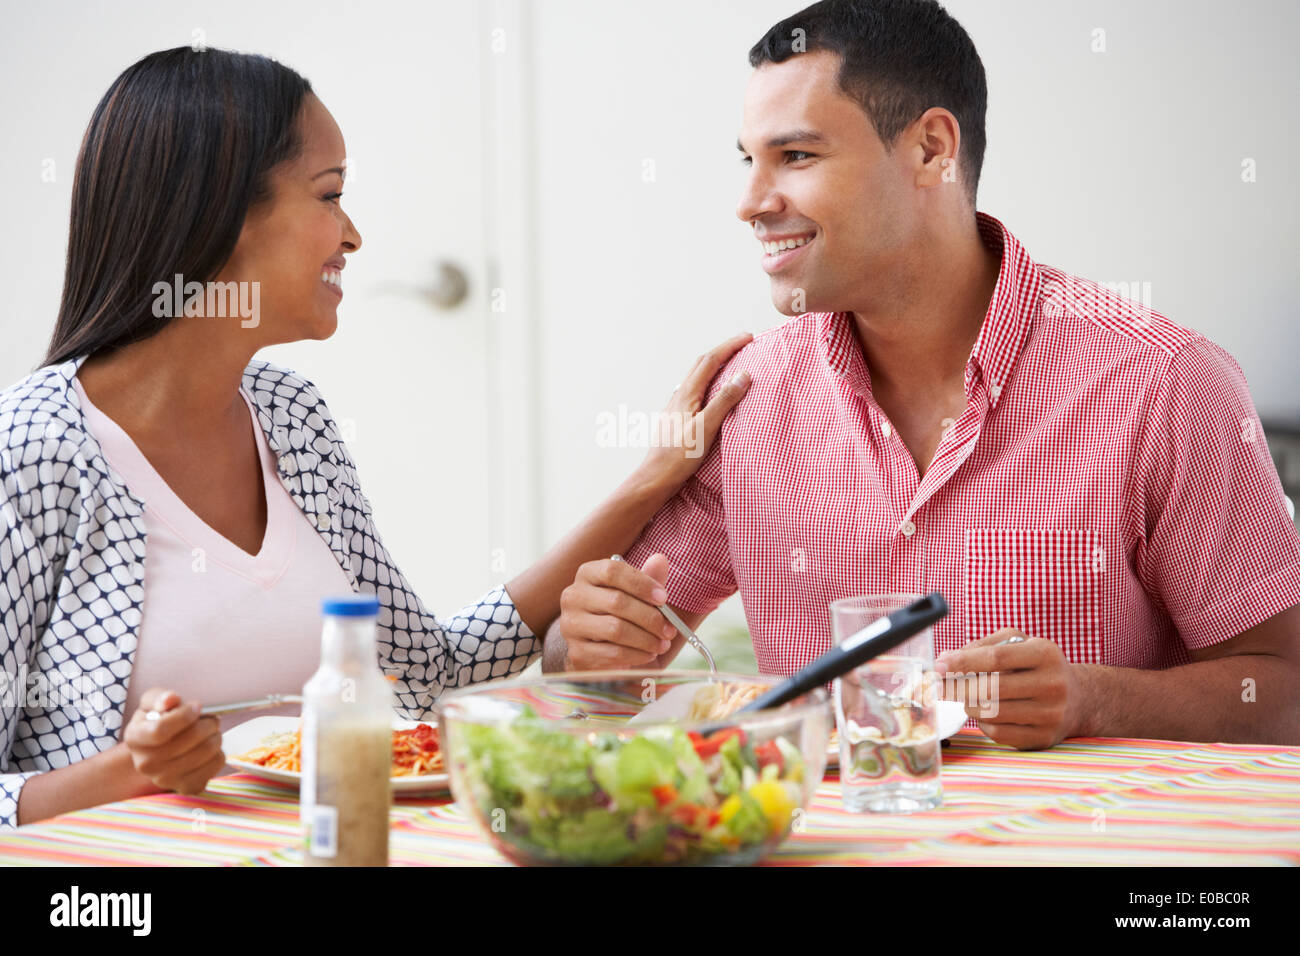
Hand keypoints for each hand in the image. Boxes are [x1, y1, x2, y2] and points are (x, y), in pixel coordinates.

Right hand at [122, 688, 224, 794]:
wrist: (159, 751)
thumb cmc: (158, 721)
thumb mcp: (152, 702)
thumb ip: (160, 697)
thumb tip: (171, 699)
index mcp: (134, 738)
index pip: (161, 730)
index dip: (185, 715)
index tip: (197, 706)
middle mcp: (145, 763)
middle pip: (191, 739)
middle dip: (208, 723)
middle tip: (210, 718)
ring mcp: (165, 779)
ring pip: (207, 751)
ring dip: (216, 735)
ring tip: (210, 731)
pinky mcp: (186, 787)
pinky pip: (216, 764)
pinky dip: (219, 752)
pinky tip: (208, 748)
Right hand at [558, 553, 679, 670]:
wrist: (598, 652)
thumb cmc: (620, 616)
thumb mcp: (635, 595)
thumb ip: (647, 579)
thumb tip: (660, 560)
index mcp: (587, 574)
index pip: (613, 571)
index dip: (641, 584)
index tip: (664, 598)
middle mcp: (573, 597)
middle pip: (617, 602)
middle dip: (650, 617)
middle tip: (670, 629)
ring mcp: (571, 626)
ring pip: (616, 629)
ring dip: (647, 639)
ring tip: (663, 644)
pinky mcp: (576, 653)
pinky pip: (612, 653)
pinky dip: (637, 655)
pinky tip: (649, 655)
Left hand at [634, 332, 752, 493]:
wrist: (655, 478)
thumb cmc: (679, 457)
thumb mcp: (706, 428)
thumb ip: (724, 401)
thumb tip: (743, 375)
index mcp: (687, 394)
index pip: (710, 361)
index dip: (730, 346)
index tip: (748, 337)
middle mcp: (678, 396)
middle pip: (701, 364)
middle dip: (722, 351)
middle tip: (742, 344)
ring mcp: (675, 406)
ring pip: (695, 377)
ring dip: (714, 365)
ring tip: (730, 364)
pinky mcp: (675, 418)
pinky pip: (693, 390)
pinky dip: (707, 382)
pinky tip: (709, 392)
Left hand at [933, 629, 1089, 749]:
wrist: (1077, 699)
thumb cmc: (1035, 666)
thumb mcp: (1018, 643)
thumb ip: (982, 647)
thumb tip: (945, 660)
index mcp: (1046, 653)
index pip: (995, 658)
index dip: (962, 662)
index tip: (937, 666)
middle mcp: (1052, 684)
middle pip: (991, 688)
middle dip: (956, 687)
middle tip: (936, 686)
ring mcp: (1051, 714)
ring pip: (991, 713)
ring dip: (969, 704)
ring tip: (970, 696)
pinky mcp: (1043, 738)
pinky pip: (998, 733)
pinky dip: (983, 723)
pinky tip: (987, 713)